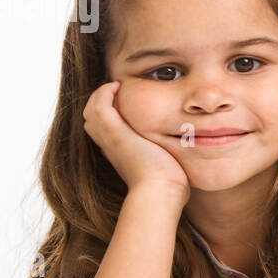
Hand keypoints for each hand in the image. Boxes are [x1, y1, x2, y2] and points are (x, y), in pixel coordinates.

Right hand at [82, 81, 190, 201]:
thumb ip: (171, 161)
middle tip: (119, 91)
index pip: (106, 131)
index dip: (111, 116)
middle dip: (102, 103)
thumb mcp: (167, 170)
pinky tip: (117, 85)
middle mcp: (111, 146)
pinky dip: (103, 93)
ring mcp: (110, 139)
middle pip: (93, 119)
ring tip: (116, 86)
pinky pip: (99, 105)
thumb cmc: (169, 187)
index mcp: (121, 154)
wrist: (160, 192)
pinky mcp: (115, 132)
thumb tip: (185, 161)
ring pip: (92, 110)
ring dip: (101, 95)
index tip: (127, 106)